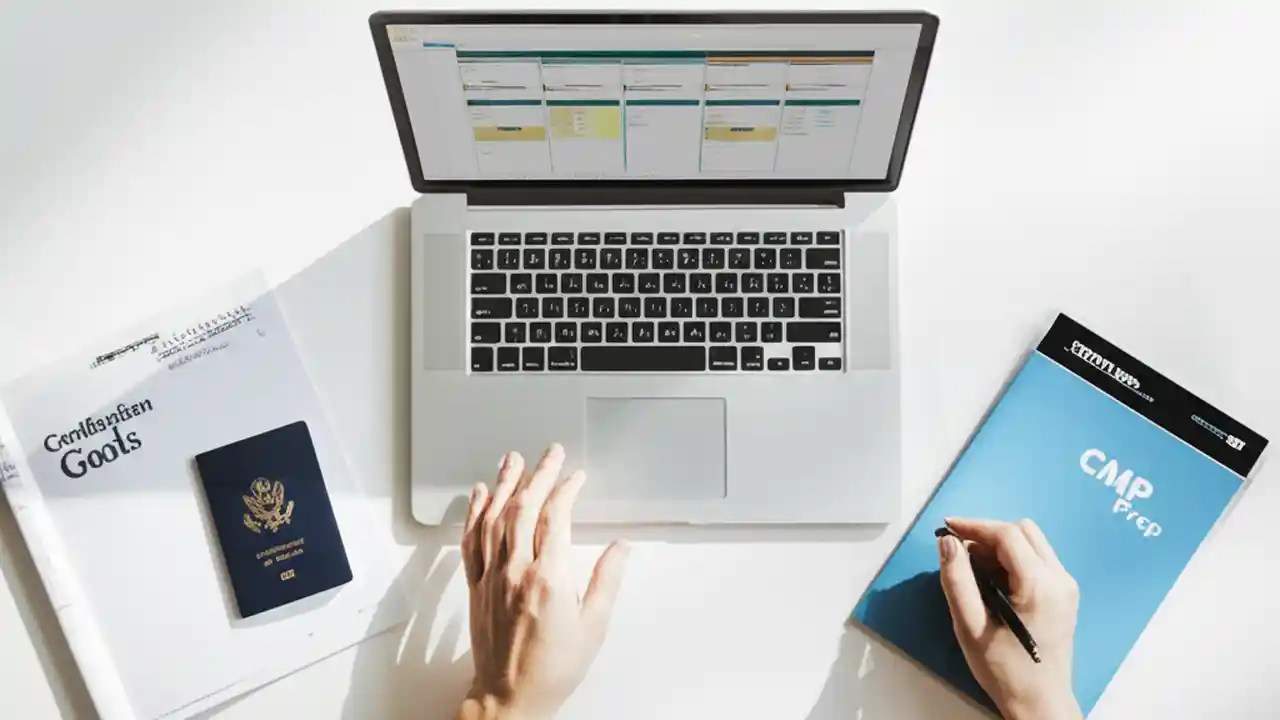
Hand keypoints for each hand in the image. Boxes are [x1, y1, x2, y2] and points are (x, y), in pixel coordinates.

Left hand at [457, 444, 629, 719]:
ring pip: (494, 518)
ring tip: (513, 459)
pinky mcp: (476, 586)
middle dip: (539, 474)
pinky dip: (475, 514)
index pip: (555, 517)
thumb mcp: (593, 626)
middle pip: (524, 508)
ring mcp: (491, 577)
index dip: (566, 489)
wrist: (510, 697)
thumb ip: (607, 581)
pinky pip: (471, 542)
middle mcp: (515, 572)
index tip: (577, 477)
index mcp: (548, 579)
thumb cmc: (552, 669)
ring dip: (504, 484)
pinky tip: (480, 495)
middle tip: (550, 453)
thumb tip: (621, 548)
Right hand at [937, 517, 1082, 719]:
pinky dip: (1013, 560)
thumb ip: (956, 579)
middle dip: (988, 535)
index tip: (947, 528)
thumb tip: (947, 542)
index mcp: (1039, 585)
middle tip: (960, 553)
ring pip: (1032, 542)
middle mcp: (1060, 579)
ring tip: (975, 571)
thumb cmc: (1004, 668)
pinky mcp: (1065, 594)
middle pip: (1023, 531)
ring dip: (1000, 547)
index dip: (974, 526)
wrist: (1039, 701)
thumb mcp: (970, 625)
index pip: (1007, 535)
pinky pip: (1038, 559)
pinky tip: (994, 582)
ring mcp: (1066, 586)